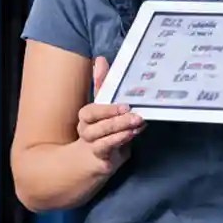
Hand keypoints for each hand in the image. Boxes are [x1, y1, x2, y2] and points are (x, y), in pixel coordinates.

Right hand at [77, 56, 144, 174]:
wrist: (95, 163)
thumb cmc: (105, 131)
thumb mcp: (108, 110)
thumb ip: (105, 86)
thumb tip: (99, 59)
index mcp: (88, 116)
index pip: (91, 107)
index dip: (105, 104)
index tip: (123, 102)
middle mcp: (86, 128)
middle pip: (91, 117)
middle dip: (111, 112)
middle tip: (131, 110)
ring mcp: (91, 143)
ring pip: (99, 133)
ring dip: (118, 126)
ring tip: (136, 122)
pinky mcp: (99, 157)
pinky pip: (104, 146)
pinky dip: (117, 139)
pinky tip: (130, 134)